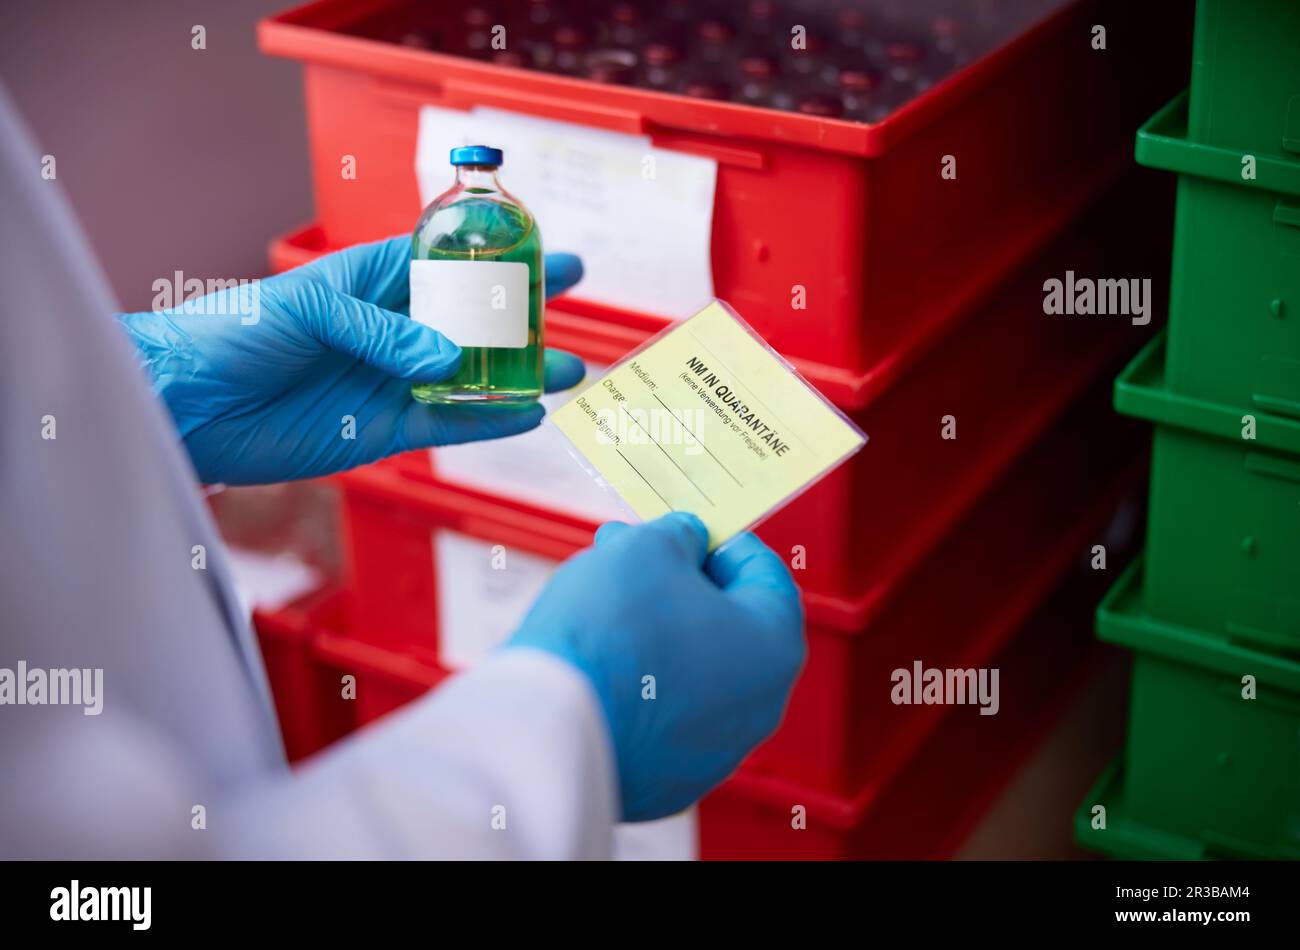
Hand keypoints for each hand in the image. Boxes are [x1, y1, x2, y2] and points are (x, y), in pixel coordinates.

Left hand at [117, 236, 584, 484]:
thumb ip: (381, 332)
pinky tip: (525, 412)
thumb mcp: (307, 310)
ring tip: (566, 369)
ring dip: (517, 372)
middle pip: (471, 319)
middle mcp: (391, 330)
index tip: (545, 248)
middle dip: (522, 311)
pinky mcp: (383, 429)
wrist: (188, 403)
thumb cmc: (230, 332)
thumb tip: (445, 360)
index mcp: (371, 280)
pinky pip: (448, 424)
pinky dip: (487, 420)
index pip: (447, 262)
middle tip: (572, 304)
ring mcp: (392, 380)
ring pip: (470, 375)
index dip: (496, 254)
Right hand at [507, 513, 804, 820]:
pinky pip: (662, 717)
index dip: (721, 541)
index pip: (765, 575)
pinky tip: (599, 658)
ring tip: (602, 601)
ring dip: (657, 630)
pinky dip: (639, 683)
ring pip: (693, 671)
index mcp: (773, 647)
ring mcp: (714, 751)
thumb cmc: (608, 635)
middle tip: (633, 556)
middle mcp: (757, 708)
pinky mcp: (668, 779)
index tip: (688, 531)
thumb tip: (685, 542)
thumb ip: (679, 536)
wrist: (549, 728)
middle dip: (679, 582)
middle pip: (727, 625)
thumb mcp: (647, 548)